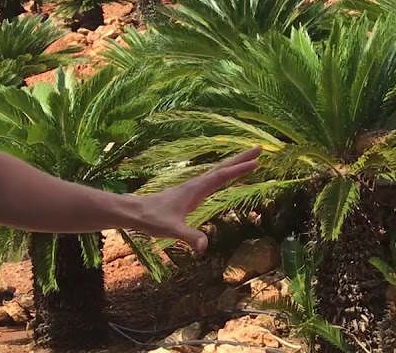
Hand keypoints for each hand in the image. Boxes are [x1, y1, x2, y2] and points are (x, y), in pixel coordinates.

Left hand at [135, 147, 260, 252]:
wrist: (136, 212)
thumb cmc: (153, 220)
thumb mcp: (172, 230)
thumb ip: (190, 237)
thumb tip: (205, 247)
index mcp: (195, 189)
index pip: (221, 176)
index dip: (239, 170)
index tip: (256, 162)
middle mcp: (196, 184)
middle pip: (223, 168)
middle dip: (241, 158)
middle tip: (260, 148)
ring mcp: (194, 187)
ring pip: (218, 171)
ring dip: (234, 163)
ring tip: (250, 158)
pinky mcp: (191, 192)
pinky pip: (213, 178)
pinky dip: (225, 173)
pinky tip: (226, 175)